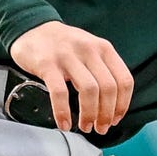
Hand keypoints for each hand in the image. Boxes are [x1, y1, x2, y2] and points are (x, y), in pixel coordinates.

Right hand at [7, 21, 133, 134]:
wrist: (32, 27)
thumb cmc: (63, 45)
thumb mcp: (90, 49)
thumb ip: (103, 70)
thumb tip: (112, 105)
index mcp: (104, 49)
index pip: (124, 80)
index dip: (122, 104)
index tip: (115, 119)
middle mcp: (89, 50)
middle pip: (108, 88)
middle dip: (106, 114)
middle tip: (100, 128)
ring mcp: (67, 56)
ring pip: (89, 91)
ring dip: (89, 115)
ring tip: (85, 126)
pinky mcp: (47, 64)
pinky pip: (60, 92)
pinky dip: (63, 112)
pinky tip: (64, 123)